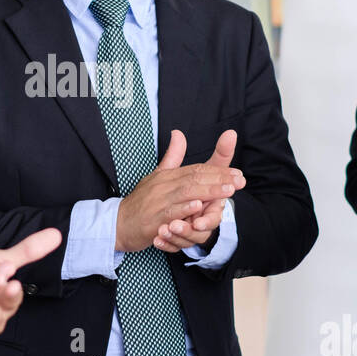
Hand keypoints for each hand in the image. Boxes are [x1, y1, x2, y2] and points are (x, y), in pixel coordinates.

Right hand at [115, 129, 243, 252]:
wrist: (117, 222)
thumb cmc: (140, 201)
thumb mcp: (157, 176)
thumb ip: (172, 157)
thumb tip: (178, 133)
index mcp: (167, 176)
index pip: (196, 169)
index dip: (218, 171)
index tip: (237, 174)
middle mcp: (163, 185)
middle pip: (195, 178)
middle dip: (219, 179)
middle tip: (240, 180)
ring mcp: (158, 201)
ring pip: (186, 193)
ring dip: (208, 191)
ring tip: (228, 190)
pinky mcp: (153, 218)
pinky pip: (170, 212)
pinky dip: (184, 209)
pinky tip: (198, 206)